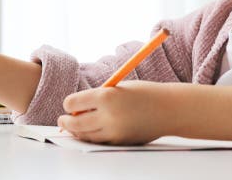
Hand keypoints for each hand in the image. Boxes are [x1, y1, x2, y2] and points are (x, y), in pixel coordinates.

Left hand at [57, 81, 177, 144]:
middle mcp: (108, 116)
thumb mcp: (117, 88)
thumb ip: (97, 98)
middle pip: (75, 123)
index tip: (68, 103)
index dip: (69, 103)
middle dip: (66, 121)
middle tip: (62, 119)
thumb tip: (76, 110)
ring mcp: (115, 132)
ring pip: (86, 135)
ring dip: (76, 131)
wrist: (170, 109)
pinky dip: (91, 137)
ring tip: (73, 126)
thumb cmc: (144, 93)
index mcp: (106, 96)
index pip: (73, 102)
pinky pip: (99, 141)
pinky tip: (89, 132)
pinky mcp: (121, 142)